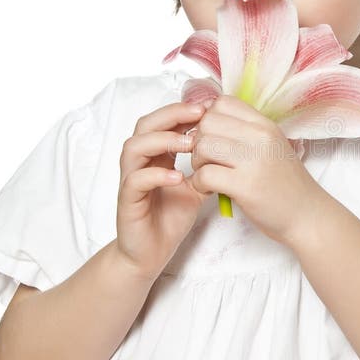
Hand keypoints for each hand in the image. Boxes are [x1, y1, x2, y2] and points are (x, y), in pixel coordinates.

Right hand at [115, 100, 207, 279]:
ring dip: (163, 141)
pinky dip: (156, 175)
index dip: (183, 110)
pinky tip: (178, 176)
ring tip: (192, 144)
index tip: (209, 106)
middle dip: (172, 115)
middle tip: (200, 114)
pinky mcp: (127, 201)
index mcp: (156, 155)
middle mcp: (140, 162)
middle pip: (145, 125)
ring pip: (135, 147)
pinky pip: (136, 181)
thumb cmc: (171, 218)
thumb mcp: (197, 188)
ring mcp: (130, 180)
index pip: (163, 121)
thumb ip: (207, 168)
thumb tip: (232, 149)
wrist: (151, 252)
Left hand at [184, 94, 321, 243]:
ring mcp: (253, 161)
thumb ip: (246, 132)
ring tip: (209, 174)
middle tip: (207, 159)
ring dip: (197, 162)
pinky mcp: (245, 186)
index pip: (223, 102)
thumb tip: (208, 119)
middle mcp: (261, 137)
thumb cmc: (285, 183)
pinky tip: (211, 189)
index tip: (212, 137)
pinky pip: (205, 174)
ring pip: (203, 146)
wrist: (307, 214)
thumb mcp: (272, 146)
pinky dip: (200, 183)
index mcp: (265, 125)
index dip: (209, 118)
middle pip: (208, 122)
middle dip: (199, 141)